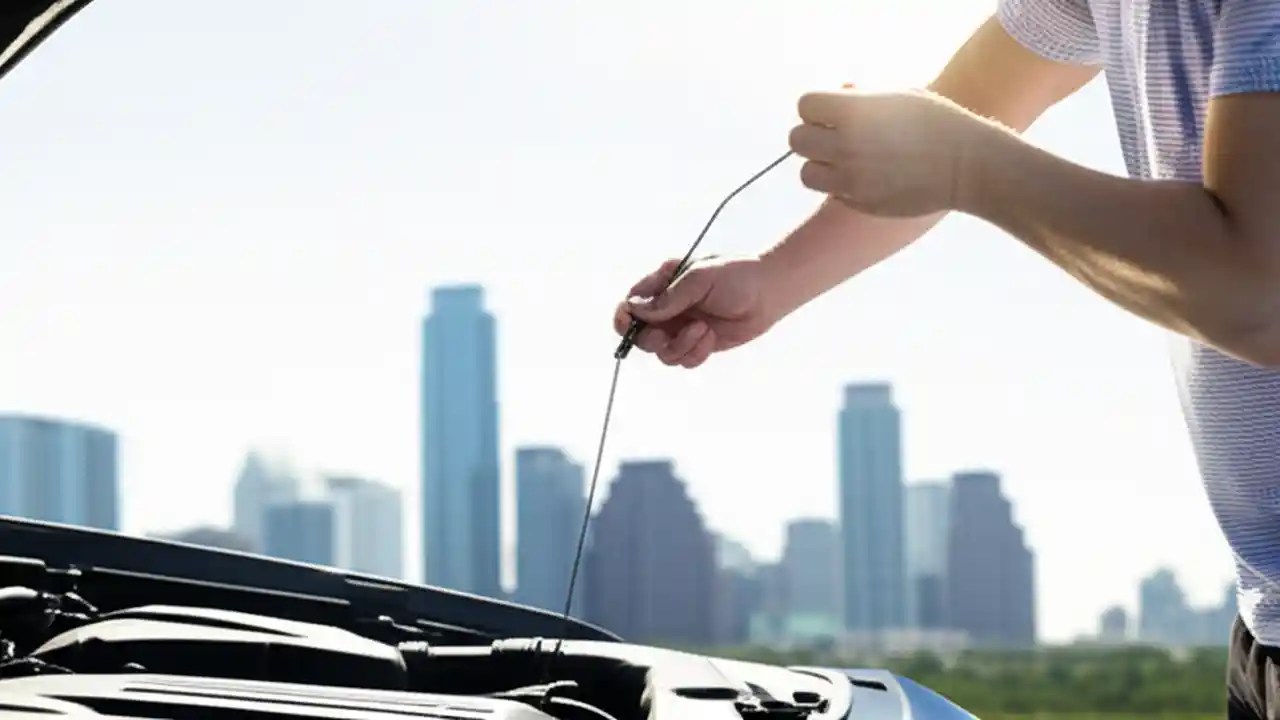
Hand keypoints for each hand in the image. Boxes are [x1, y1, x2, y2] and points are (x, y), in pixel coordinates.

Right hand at [612, 256, 779, 367]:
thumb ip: (669, 297)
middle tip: (667, 336)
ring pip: (662, 353)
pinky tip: (711, 337)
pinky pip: (683, 360)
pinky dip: (695, 353)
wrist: (770, 292)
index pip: (631, 304)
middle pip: (640, 335)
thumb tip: (636, 310)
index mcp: (663, 285)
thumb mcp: (700, 278)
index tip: (628, 322)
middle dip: (651, 339)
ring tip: (703, 330)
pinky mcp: (698, 345)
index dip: (623, 316)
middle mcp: (668, 310)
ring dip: (679, 346)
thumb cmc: (736, 276)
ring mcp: (682, 329)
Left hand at [788, 88, 993, 216]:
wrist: (966, 164)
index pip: (805, 105)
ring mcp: (851, 178)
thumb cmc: (935, 121)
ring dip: (820, 165)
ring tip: (846, 159)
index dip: (818, 107)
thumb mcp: (897, 95)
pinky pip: (831, 193)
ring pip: (806, 173)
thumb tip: (835, 95)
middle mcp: (846, 145)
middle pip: (796, 140)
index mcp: (853, 111)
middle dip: (813, 135)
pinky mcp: (859, 202)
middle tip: (836, 136)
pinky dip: (841, 186)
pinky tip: (868, 177)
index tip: (836, 111)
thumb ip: (859, 96)